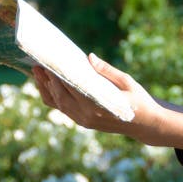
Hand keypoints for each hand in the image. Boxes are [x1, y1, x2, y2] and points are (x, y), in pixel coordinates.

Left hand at [32, 54, 162, 141]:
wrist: (146, 124)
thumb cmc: (139, 100)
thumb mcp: (127, 82)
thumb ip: (107, 71)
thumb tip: (89, 57)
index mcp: (97, 106)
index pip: (70, 90)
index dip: (56, 77)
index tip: (47, 64)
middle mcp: (87, 116)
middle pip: (59, 98)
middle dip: (46, 82)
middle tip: (36, 66)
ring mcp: (84, 121)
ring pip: (58, 105)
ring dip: (46, 90)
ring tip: (38, 74)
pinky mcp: (84, 122)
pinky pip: (64, 109)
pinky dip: (54, 97)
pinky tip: (49, 85)